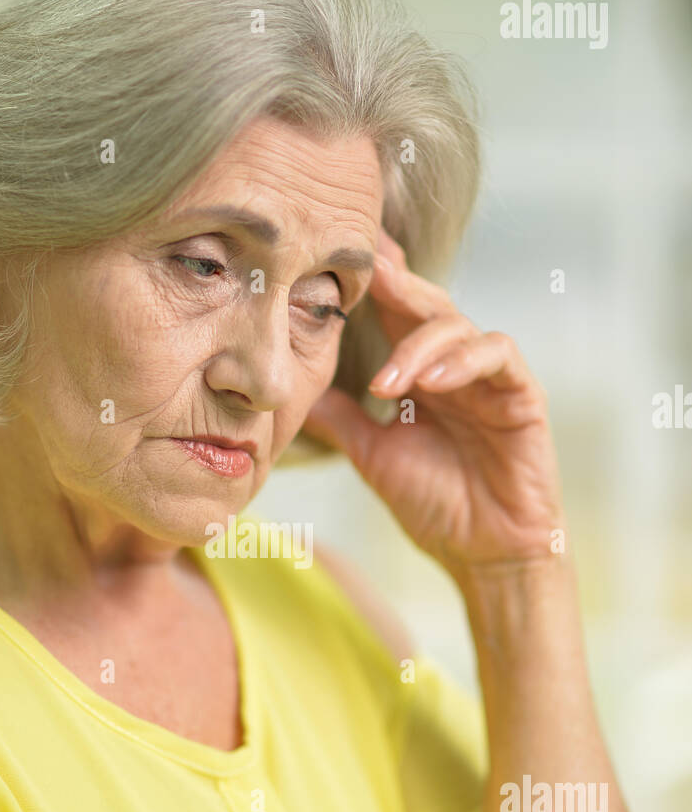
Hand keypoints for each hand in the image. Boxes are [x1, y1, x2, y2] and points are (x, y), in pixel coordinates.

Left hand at [302, 229, 565, 582]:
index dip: (376, 280)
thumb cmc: (437, 505)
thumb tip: (288, 393)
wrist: (484, 556)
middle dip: (396, 284)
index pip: (398, 311)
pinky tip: (431, 382)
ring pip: (459, 327)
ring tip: (386, 379)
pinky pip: (499, 356)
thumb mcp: (372, 455)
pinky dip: (464, 361)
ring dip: (419, 346)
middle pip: (428, 303)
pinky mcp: (523, 395)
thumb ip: (338, 418)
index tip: (340, 255)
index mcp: (423, 373)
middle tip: (363, 270)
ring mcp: (493, 378)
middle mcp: (457, 366)